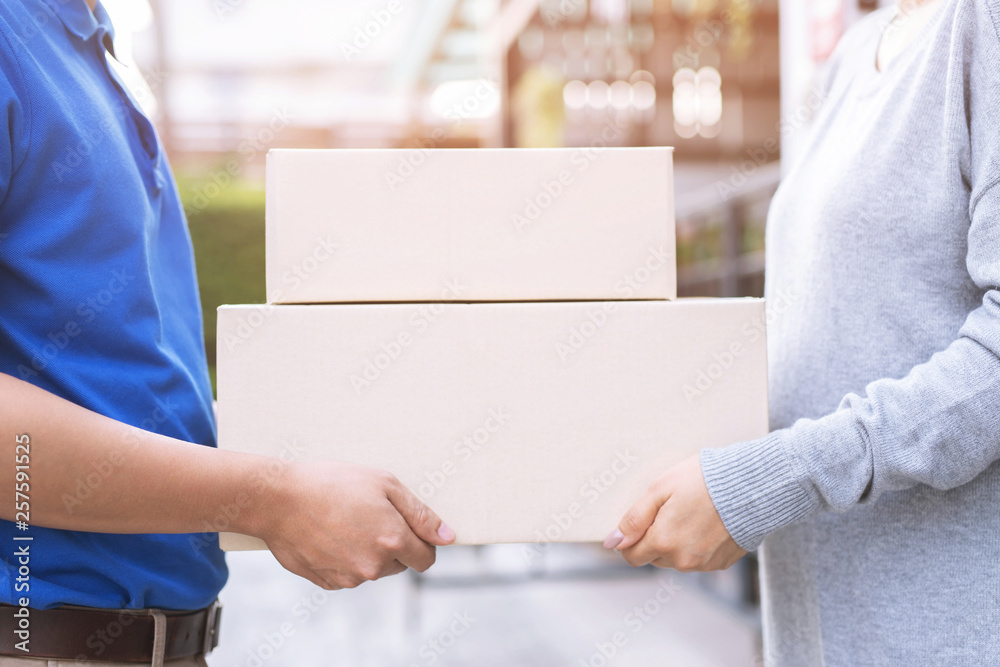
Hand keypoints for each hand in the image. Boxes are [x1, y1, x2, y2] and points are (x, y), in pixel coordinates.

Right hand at [252, 460, 454, 589]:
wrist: (278, 498)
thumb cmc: (333, 483)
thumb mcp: (384, 484)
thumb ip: (421, 514)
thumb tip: (448, 537)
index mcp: (393, 540)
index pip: (426, 559)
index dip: (421, 542)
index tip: (406, 526)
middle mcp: (373, 566)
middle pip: (399, 564)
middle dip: (393, 544)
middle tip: (369, 515)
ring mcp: (349, 577)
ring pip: (372, 570)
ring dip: (367, 552)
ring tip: (344, 521)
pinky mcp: (327, 582)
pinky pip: (348, 574)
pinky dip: (344, 559)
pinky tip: (329, 535)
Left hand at [604, 454, 744, 571]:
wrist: (752, 485)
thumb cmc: (704, 480)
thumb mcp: (660, 489)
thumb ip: (634, 518)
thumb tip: (613, 542)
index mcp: (663, 542)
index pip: (631, 556)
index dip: (629, 541)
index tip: (638, 523)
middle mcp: (683, 559)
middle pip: (654, 557)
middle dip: (655, 538)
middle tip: (669, 509)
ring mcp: (704, 564)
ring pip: (677, 559)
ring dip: (676, 542)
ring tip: (691, 512)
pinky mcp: (722, 563)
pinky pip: (699, 559)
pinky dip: (697, 544)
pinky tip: (707, 522)